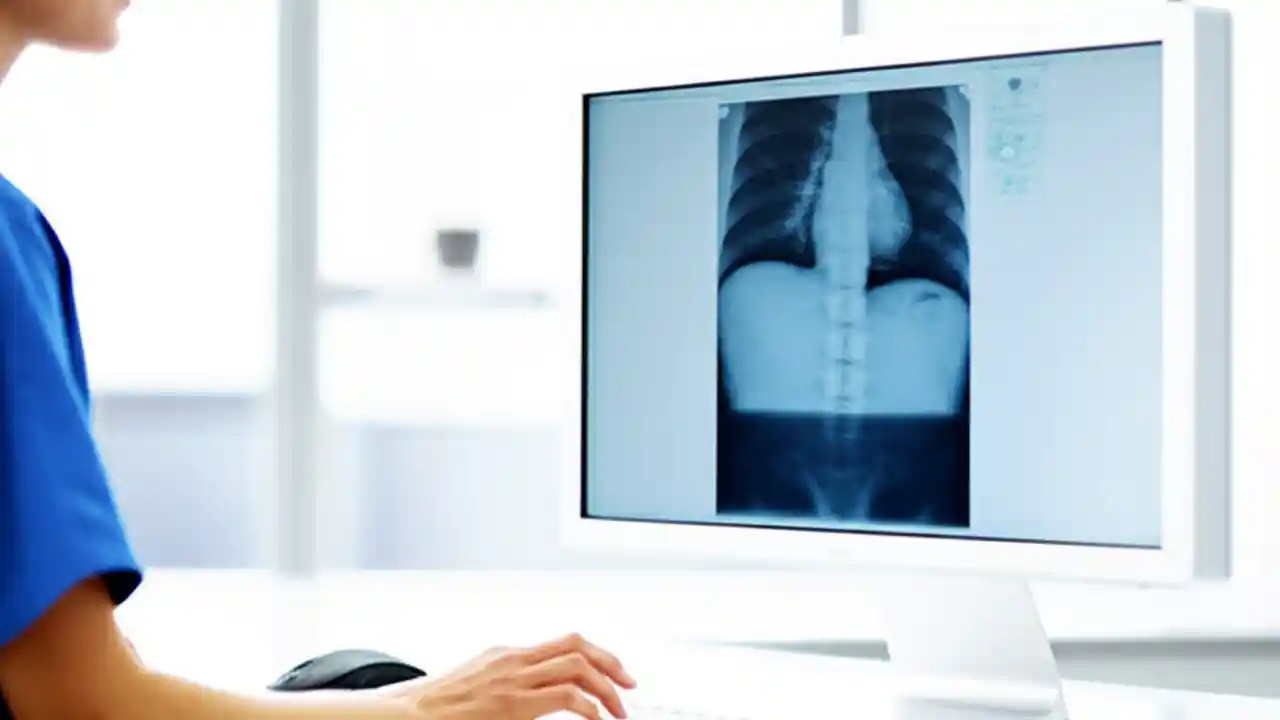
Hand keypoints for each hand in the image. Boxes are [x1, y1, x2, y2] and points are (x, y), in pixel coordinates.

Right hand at [385, 633, 636, 718]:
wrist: (406, 714)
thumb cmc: (436, 709)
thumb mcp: (476, 684)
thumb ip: (507, 684)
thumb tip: (533, 698)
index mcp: (508, 654)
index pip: (564, 642)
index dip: (596, 655)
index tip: (614, 674)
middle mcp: (514, 659)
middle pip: (578, 646)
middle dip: (611, 664)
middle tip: (629, 687)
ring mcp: (514, 678)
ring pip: (578, 666)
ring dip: (606, 687)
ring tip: (619, 710)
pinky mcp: (512, 702)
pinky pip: (565, 695)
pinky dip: (590, 707)